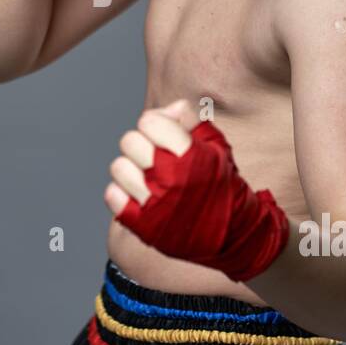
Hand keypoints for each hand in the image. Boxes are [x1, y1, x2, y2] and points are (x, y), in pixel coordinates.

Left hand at [104, 99, 289, 283]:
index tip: (164, 136)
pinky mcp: (142, 225)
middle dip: (141, 144)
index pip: (149, 121)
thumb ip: (189, 119)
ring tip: (147, 177)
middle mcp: (171, 177)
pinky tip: (138, 194)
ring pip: (119, 167)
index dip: (155, 125)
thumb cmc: (222, 184)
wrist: (233, 234)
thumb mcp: (216, 146)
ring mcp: (155, 203)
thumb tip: (166, 110)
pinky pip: (112, 195)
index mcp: (190, 155)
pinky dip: (122, 193)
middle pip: (129, 141)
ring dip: (131, 169)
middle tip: (155, 157)